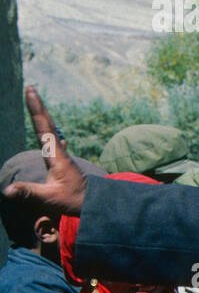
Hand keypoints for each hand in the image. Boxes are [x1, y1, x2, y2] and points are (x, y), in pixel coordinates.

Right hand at [2, 87, 87, 215]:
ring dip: (42, 117)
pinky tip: (53, 134)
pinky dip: (48, 132)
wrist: (95, 204)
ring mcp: (61, 157)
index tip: (31, 92)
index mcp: (56, 156)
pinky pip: (53, 142)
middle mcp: (59, 152)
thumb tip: (6, 190)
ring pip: (50, 132)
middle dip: (38, 107)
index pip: (43, 128)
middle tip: (31, 88)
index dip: (36, 110)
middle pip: (47, 125)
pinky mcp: (62, 163)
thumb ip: (29, 192)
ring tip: (36, 103)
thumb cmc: (74, 201)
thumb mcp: (50, 198)